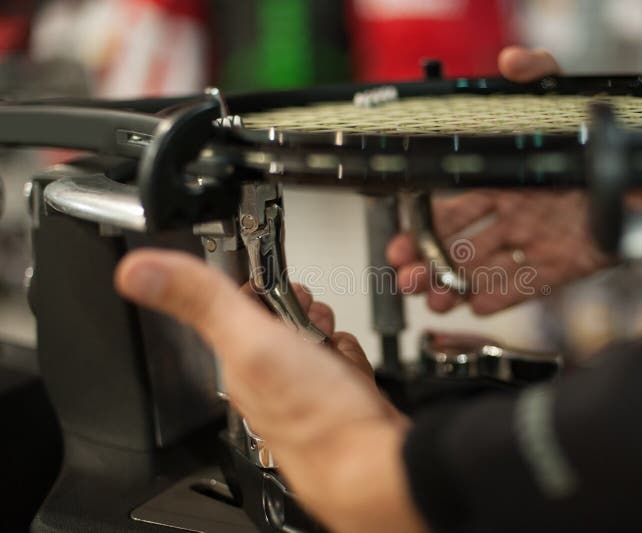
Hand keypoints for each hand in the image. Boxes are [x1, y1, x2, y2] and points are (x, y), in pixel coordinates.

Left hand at [115, 250, 426, 532]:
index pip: (238, 311)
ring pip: (317, 343)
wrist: (378, 468)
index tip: (276, 285)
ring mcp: (306, 394)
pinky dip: (353, 362)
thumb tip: (135, 271)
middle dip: (305, 313)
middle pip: (283, 324)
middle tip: (312, 321)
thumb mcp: (252, 343)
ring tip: (335, 351)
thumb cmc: (317, 423)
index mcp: (240, 368)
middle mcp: (270, 383)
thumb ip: (202, 300)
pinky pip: (345, 367)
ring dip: (332, 337)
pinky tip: (353, 375)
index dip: (260, 289)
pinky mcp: (339, 403)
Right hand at [387, 47, 608, 314]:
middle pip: (460, 248)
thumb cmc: (602, 134)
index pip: (453, 210)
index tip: (401, 244)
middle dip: (429, 265)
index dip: (424, 228)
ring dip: (457, 287)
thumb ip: (538, 73)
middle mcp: (515, 216)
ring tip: (437, 301)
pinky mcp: (563, 266)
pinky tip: (477, 306)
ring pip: (486, 272)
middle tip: (408, 279)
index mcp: (504, 183)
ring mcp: (536, 243)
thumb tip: (510, 60)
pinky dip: (502, 298)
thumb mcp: (564, 99)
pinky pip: (526, 286)